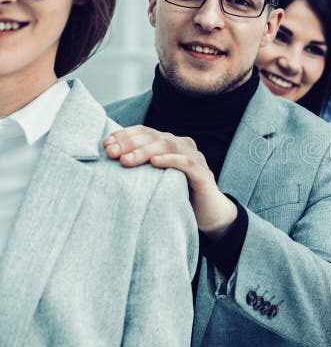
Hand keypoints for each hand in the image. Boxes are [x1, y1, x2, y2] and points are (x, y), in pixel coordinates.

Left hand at [103, 125, 236, 237]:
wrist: (209, 214)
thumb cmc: (177, 195)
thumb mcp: (154, 178)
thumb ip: (139, 166)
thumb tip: (108, 160)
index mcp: (170, 143)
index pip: (145, 132)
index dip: (125, 135)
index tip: (105, 144)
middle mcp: (183, 145)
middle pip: (154, 137)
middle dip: (130, 143)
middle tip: (111, 153)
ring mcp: (195, 158)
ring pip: (168, 146)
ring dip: (144, 151)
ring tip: (126, 160)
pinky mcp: (203, 174)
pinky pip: (186, 162)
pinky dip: (170, 159)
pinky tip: (155, 162)